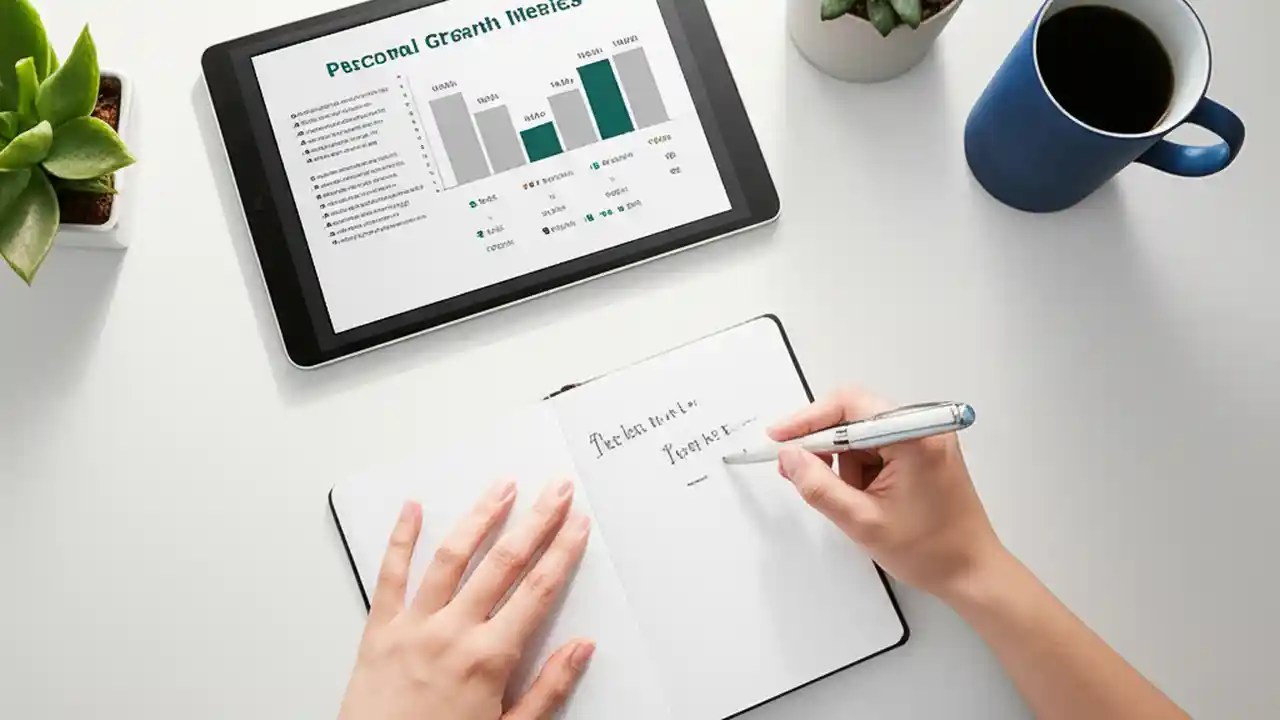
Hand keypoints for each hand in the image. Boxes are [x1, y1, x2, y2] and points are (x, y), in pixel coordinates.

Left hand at [339, 479, 594, 719]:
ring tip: (501, 488)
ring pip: (451, 558)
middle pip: (504, 562)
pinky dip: (400, 538)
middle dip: (536, 521)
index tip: (579, 525)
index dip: (563, 552)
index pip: (538, 590)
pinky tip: (412, 509)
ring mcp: (413, 626)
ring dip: (480, 517)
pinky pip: (390, 575)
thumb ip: (549, 688)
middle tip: (556, 490)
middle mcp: (452, 633)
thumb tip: (582, 648)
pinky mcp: (378, 631)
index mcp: (489, 658)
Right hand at [769, 388, 1006, 600]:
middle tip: (802, 474)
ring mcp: (924, 438)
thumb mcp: (862, 521)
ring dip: (846, 466)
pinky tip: (869, 500)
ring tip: (858, 503)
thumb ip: (819, 486)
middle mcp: (923, 427)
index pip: (849, 405)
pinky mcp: (922, 452)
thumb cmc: (930, 550)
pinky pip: (876, 449)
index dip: (807, 419)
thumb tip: (789, 458)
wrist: (971, 572)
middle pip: (853, 417)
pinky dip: (861, 471)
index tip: (779, 437)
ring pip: (861, 436)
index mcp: (914, 436)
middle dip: (826, 448)